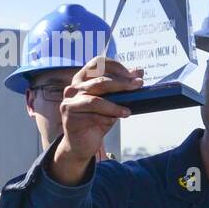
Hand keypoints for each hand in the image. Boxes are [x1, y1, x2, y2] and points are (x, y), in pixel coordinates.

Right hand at [51, 56, 141, 184]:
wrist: (81, 144)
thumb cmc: (96, 120)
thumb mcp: (112, 102)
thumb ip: (122, 88)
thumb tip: (139, 71)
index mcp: (82, 79)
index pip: (98, 64)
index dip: (116, 67)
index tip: (134, 74)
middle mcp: (73, 88)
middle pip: (99, 81)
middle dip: (122, 83)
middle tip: (138, 85)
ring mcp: (69, 102)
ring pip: (95, 100)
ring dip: (115, 105)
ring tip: (128, 111)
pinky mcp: (69, 117)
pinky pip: (92, 116)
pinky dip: (107, 118)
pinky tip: (115, 120)